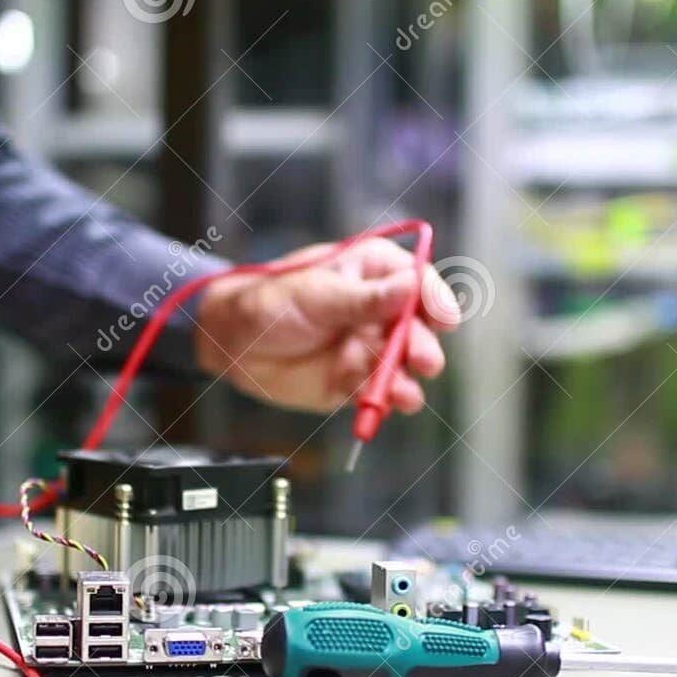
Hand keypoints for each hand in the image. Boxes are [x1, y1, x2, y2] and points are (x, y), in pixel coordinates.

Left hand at [193, 238, 460, 413]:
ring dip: (405, 380)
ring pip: (403, 366)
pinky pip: (379, 393)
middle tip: (421, 362)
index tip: (444, 319)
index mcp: (375, 271)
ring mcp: (371, 346)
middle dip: (422, 347)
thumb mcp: (316, 294)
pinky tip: (378, 406)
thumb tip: (411, 286)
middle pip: (418, 329)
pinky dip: (381, 401)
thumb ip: (364, 298)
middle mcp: (380, 309)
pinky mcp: (357, 380)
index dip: (436, 300)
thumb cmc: (268, 302)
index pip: (419, 282)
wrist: (231, 344)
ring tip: (401, 395)